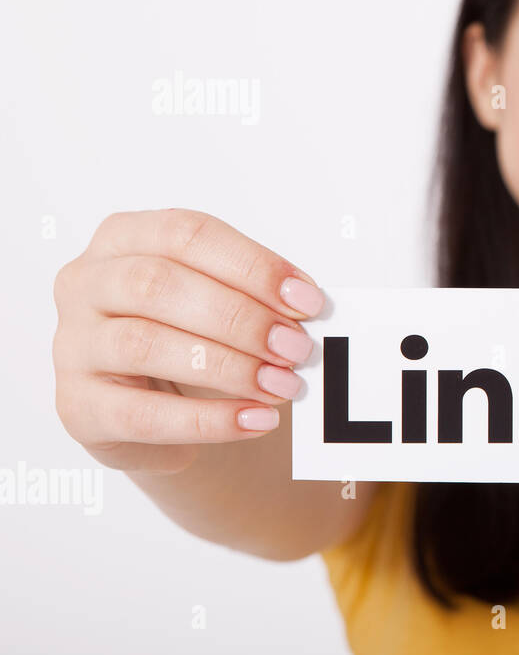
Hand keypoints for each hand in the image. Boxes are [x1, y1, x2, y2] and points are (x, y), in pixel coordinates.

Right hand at [52, 209, 323, 473]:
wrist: (158, 408)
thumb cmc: (191, 335)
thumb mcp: (217, 299)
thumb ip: (254, 295)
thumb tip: (307, 307)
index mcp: (125, 237)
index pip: (188, 234)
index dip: (252, 266)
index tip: (308, 301)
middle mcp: (87, 283)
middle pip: (158, 285)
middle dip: (240, 318)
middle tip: (297, 348)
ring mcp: (73, 345)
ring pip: (145, 346)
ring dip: (228, 367)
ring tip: (283, 386)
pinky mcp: (79, 407)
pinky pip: (143, 415)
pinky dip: (209, 420)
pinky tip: (255, 419)